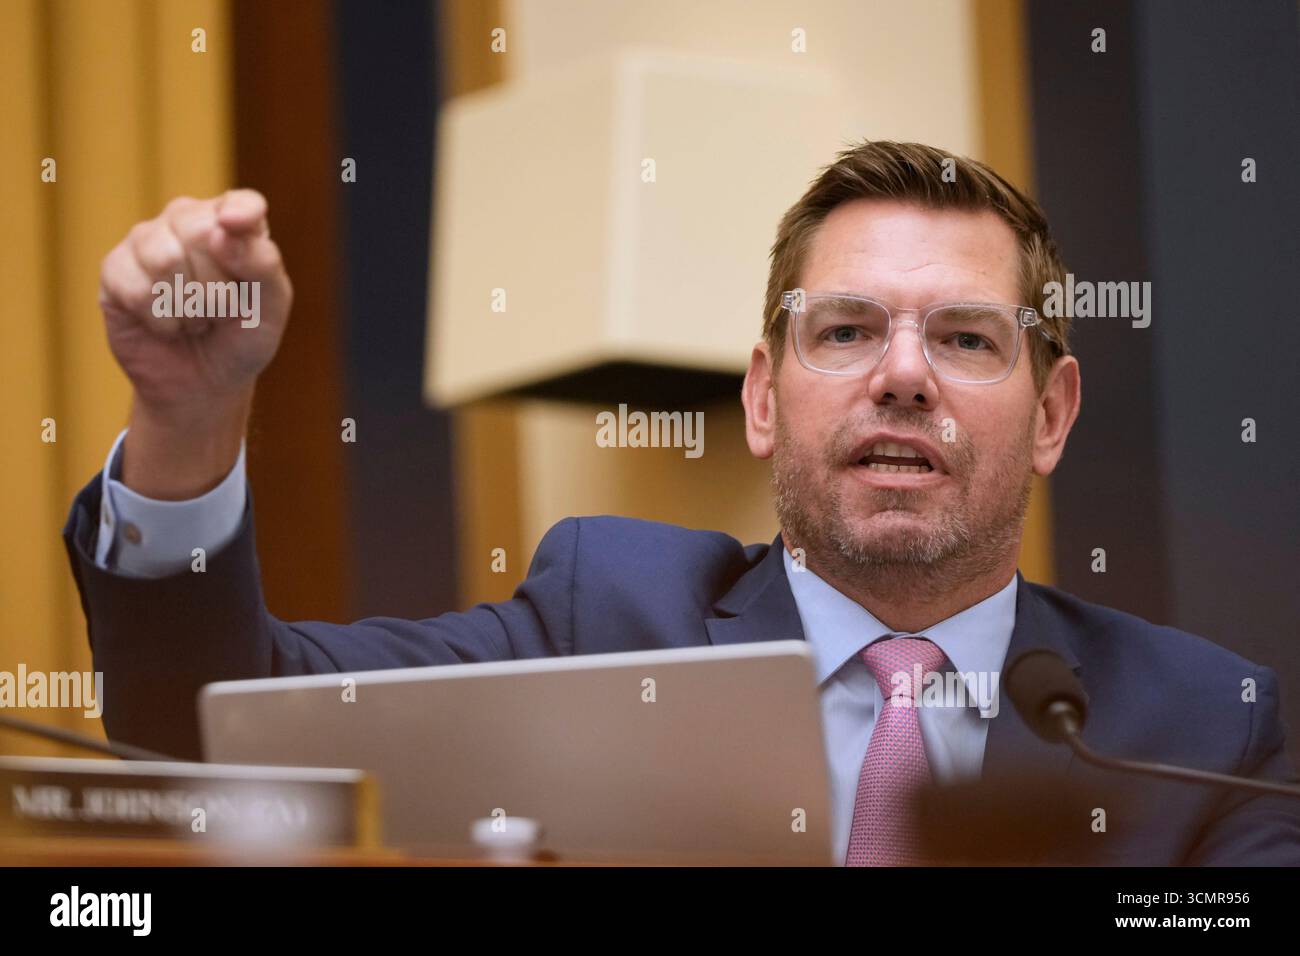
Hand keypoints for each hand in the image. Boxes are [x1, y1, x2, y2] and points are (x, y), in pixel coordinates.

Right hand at [97, 190, 292, 497]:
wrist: (203, 385)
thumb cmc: (241, 339)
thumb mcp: (270, 309)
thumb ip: (262, 265)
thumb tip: (224, 231)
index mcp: (235, 225)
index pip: (241, 204)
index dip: (239, 214)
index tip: (234, 226)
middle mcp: (188, 220)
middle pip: (200, 231)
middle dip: (218, 288)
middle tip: (220, 311)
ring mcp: (147, 240)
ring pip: (163, 257)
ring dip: (188, 306)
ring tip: (194, 318)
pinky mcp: (115, 269)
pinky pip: (137, 288)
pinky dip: (160, 320)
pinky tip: (166, 325)